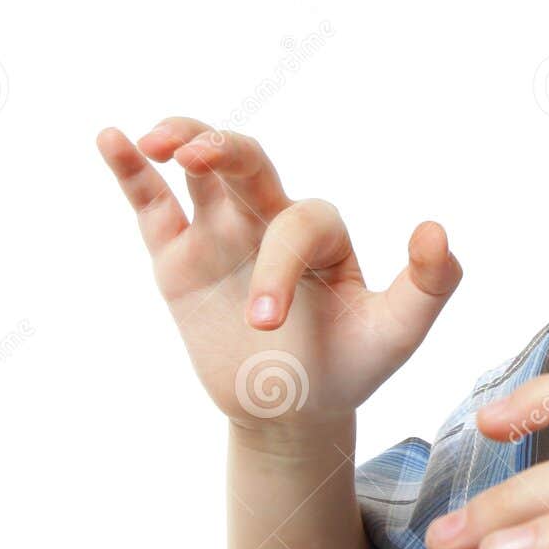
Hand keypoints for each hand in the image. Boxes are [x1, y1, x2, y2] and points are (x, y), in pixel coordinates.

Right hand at [96, 117, 462, 431]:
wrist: (293, 409)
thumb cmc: (349, 365)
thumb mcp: (395, 333)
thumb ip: (430, 284)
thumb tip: (437, 230)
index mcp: (320, 232)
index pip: (295, 225)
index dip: (277, 265)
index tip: (263, 322)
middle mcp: (269, 218)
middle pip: (246, 161)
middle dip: (221, 147)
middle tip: (194, 151)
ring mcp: (221, 233)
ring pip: (199, 170)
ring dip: (179, 139)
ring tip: (155, 139)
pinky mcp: (179, 257)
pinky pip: (153, 206)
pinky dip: (130, 172)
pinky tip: (112, 139)